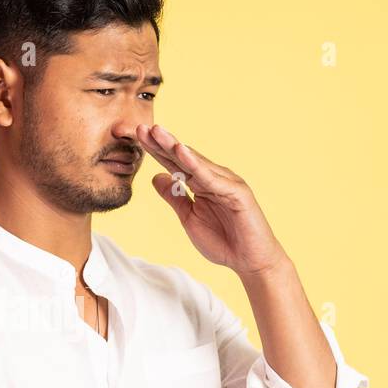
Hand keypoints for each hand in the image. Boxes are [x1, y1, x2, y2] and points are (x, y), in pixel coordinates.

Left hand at [136, 123, 287, 276]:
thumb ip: (174, 197)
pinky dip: (198, 166)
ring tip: (158, 132)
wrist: (250, 261)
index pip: (174, 163)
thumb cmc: (223, 240)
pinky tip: (183, 153)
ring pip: (196, 163)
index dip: (156, 150)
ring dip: (176, 147)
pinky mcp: (237, 193)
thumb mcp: (189, 218)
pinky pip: (213, 179)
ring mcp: (226, 183)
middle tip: (142, 127)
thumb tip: (155, 177)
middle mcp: (213, 178)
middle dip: (162, 142)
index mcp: (200, 183)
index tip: (137, 136)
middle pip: (183, 158)